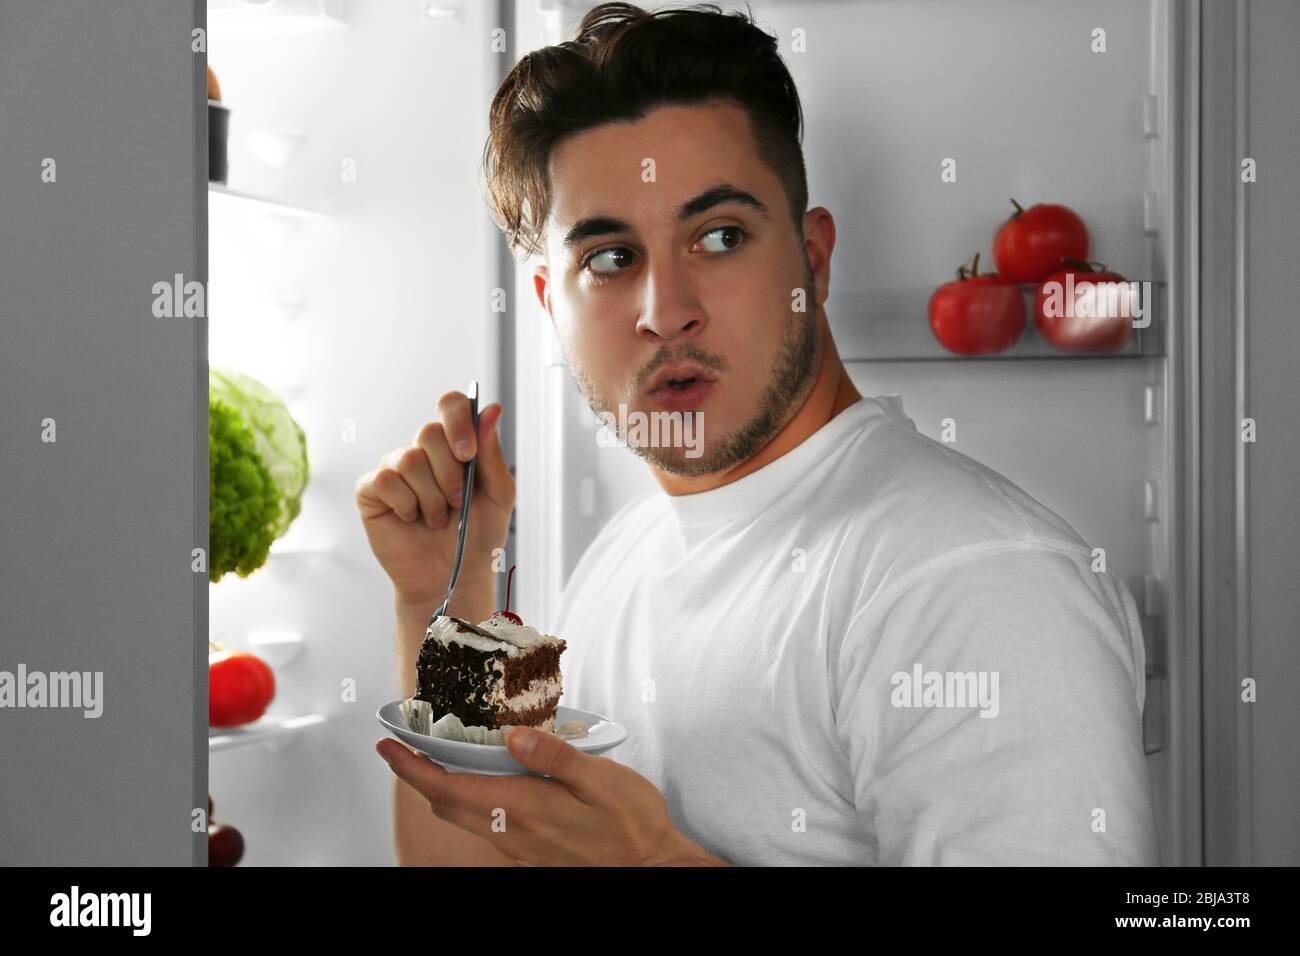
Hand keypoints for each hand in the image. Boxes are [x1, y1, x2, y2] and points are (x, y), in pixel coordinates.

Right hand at [355, 393, 513, 607]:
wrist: (454, 577)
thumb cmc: (478, 536)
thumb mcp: (498, 496)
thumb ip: (492, 453)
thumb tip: (492, 409)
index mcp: (455, 445)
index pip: (451, 404)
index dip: (458, 421)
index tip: (468, 454)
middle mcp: (423, 452)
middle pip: (428, 433)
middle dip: (449, 474)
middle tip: (457, 503)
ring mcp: (395, 469)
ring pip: (407, 460)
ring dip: (430, 498)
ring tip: (437, 519)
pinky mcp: (372, 491)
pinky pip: (384, 480)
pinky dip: (405, 504)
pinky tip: (412, 519)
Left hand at [375, 728, 726, 866]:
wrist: (650, 867)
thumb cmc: (631, 823)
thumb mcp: (599, 779)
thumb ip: (554, 757)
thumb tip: (512, 736)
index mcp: (523, 808)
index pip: (448, 790)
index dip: (411, 768)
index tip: (388, 745)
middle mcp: (511, 831)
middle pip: (445, 805)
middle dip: (418, 775)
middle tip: (405, 743)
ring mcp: (518, 843)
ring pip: (462, 815)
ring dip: (443, 786)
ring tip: (440, 753)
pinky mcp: (529, 847)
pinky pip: (484, 821)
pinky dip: (469, 796)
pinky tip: (486, 775)